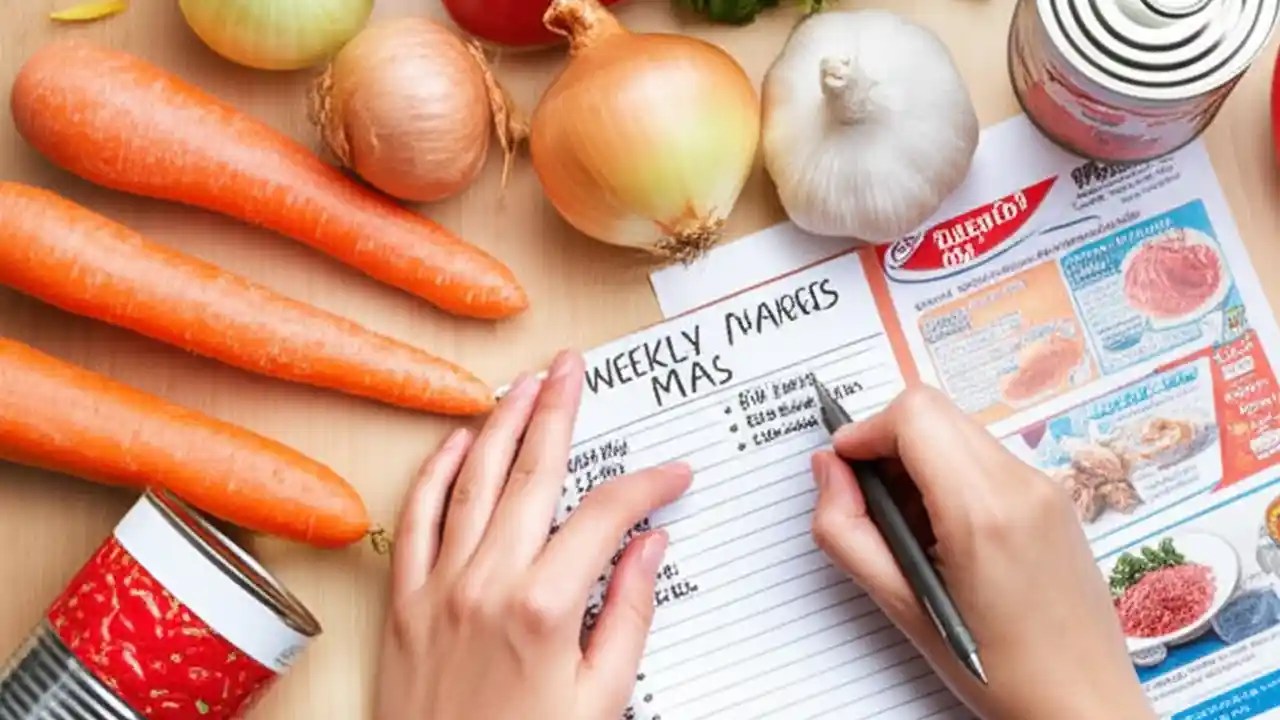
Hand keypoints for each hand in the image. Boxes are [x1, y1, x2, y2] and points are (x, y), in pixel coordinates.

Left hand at [376, 350, 692, 719]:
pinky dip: (434, 471)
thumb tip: (648, 548)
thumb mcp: (602, 701)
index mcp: (545, 606)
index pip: (607, 514)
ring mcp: (437, 586)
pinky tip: (453, 442)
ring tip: (523, 384)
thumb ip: (628, 614)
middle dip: (558, 409)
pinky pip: (415, 517)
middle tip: (572, 367)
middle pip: (531, 471)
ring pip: (471, 478)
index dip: (647, 484)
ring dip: (499, 423)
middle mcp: (486, 582)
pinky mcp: (402, 600)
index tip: (673, 474)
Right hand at [810, 386, 1155, 719]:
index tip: (844, 470)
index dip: (865, 432)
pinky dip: (951, 477)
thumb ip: (846, 531)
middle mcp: (1022, 485)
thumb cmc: (999, 669)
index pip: (914, 415)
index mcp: (983, 511)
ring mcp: (1046, 488)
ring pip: (959, 432)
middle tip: (873, 504)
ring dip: (919, 461)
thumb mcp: (901, 606)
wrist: (1083, 703)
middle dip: (889, 444)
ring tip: (913, 531)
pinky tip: (946, 537)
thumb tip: (828, 470)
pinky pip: (987, 458)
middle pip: (935, 413)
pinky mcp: (1056, 499)